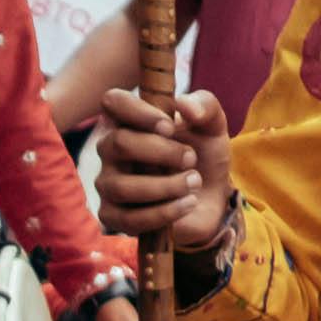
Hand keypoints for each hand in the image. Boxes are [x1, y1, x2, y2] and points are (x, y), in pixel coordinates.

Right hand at [92, 84, 231, 248]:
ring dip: (166, 186)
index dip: (138, 111)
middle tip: (191, 159)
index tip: (170, 126)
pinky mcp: (112, 215)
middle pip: (118, 143)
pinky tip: (187, 204)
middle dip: (162, 152)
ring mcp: (108, 183)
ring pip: (122, 186)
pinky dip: (164, 212)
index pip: (113, 102)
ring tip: (194, 183)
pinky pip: (128, 218)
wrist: (208, 198)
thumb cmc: (202, 155)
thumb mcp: (212, 126)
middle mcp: (110, 149)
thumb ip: (204, 106)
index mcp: (129, 120)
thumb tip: (184, 105)